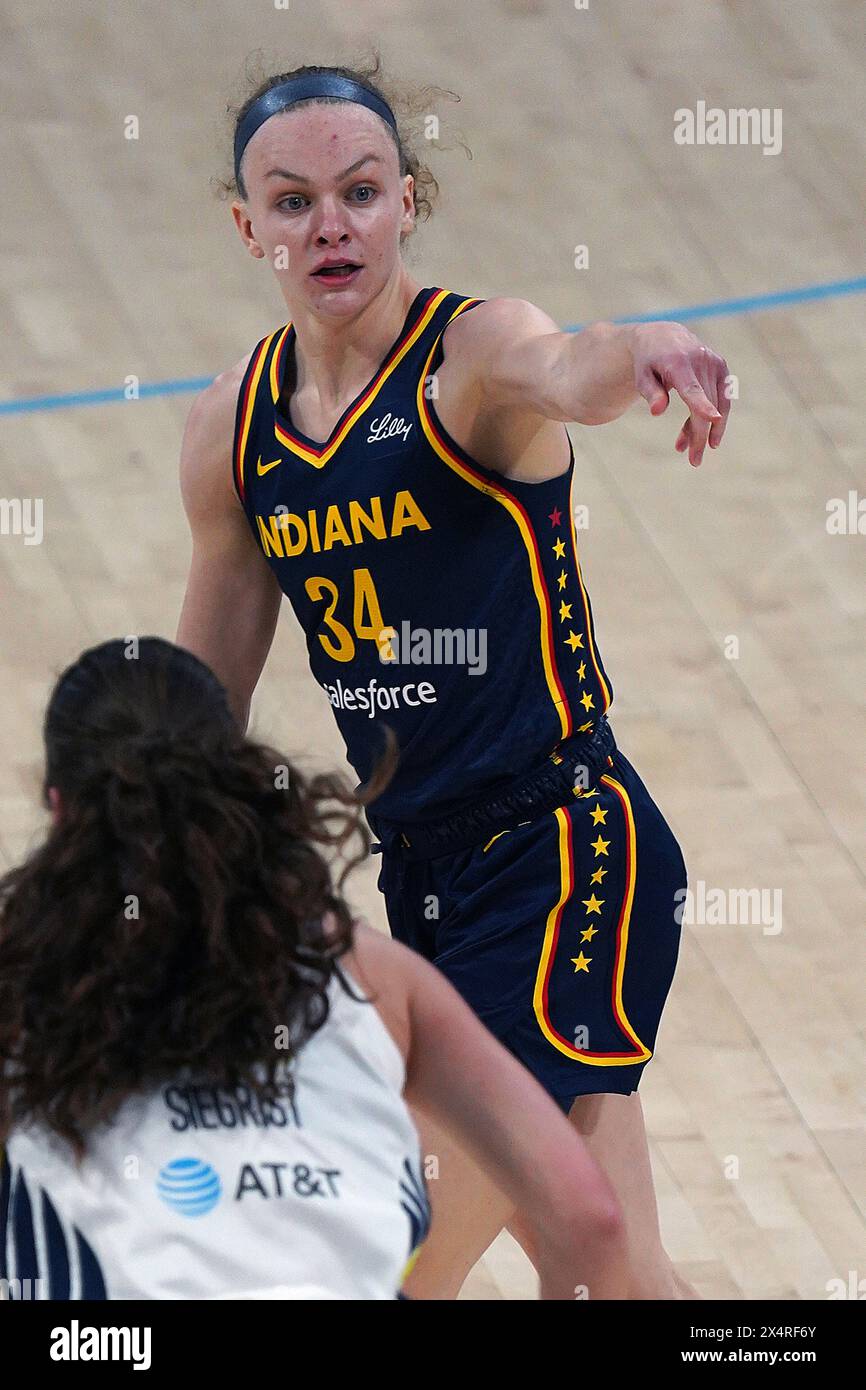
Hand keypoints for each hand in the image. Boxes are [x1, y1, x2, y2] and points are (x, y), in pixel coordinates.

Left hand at [630, 322, 730, 466]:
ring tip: (690, 451)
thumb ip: (650, 393)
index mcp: (678, 362)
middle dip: (700, 435)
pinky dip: (714, 418)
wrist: (663, 338)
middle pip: (705, 405)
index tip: (713, 420)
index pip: (691, 389)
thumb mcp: (641, 376)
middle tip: (694, 461)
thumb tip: (657, 412)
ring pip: (716, 404)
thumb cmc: (648, 362)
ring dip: (705, 430)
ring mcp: (714, 363)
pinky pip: (722, 398)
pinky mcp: (721, 367)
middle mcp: (700, 360)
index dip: (702, 405)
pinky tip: (702, 435)